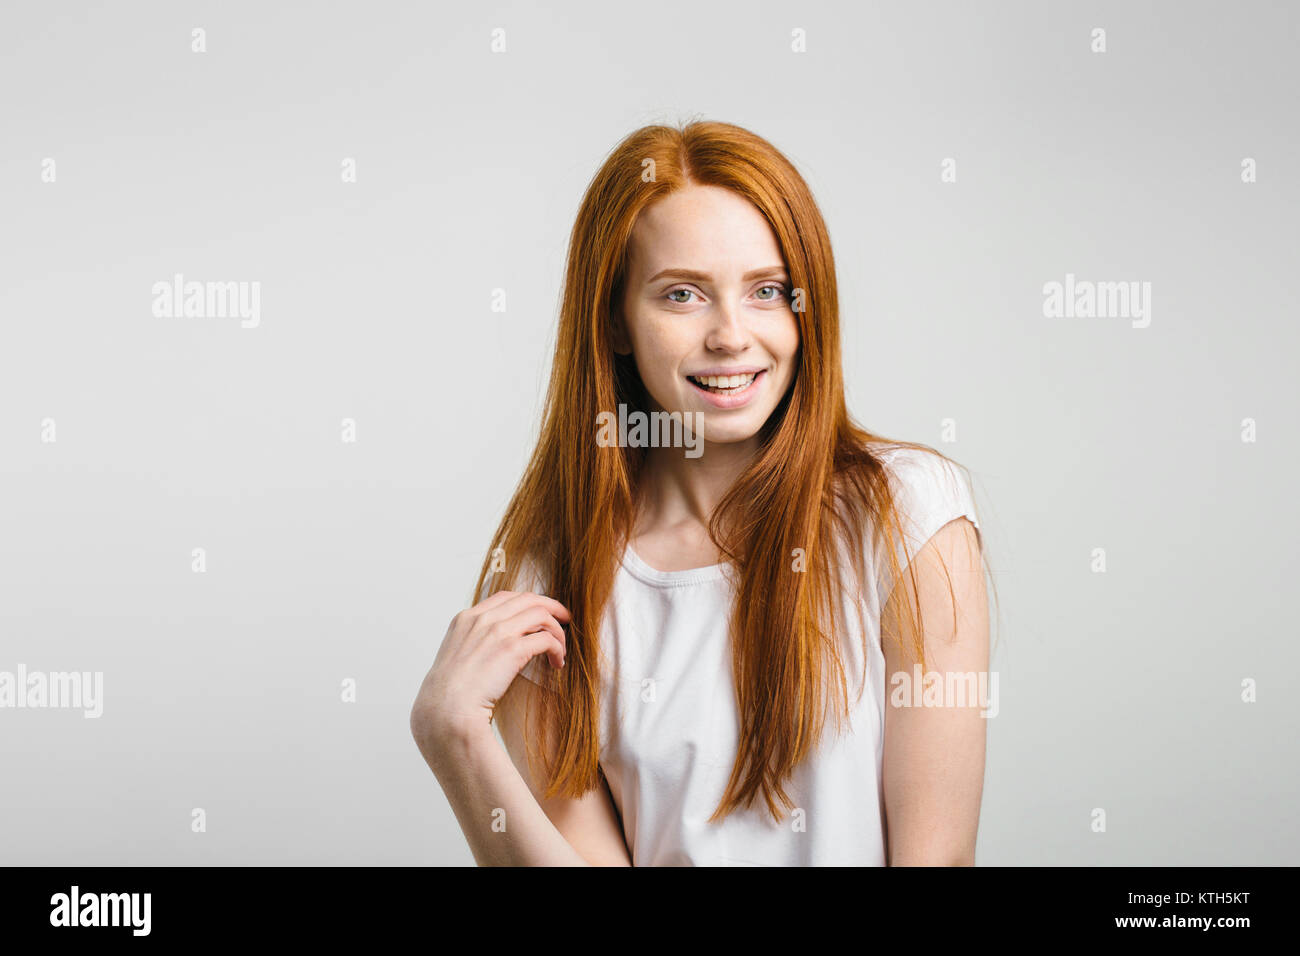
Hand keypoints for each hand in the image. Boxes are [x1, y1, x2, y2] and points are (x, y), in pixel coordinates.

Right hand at [409, 591, 569, 751]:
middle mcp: (483, 619)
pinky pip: (546, 639)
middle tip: (564, 619)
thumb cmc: (450, 693)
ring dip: (557, 630)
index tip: (541, 612)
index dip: (529, 602)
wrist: (447, 710)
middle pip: (528, 599)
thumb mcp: (456, 655)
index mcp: (468, 618)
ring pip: (541, 615)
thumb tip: (495, 645)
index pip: (506, 596)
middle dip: (552, 607)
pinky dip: (557, 648)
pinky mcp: (512, 649)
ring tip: (561, 648)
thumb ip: (474, 641)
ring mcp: (497, 631)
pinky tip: (557, 662)